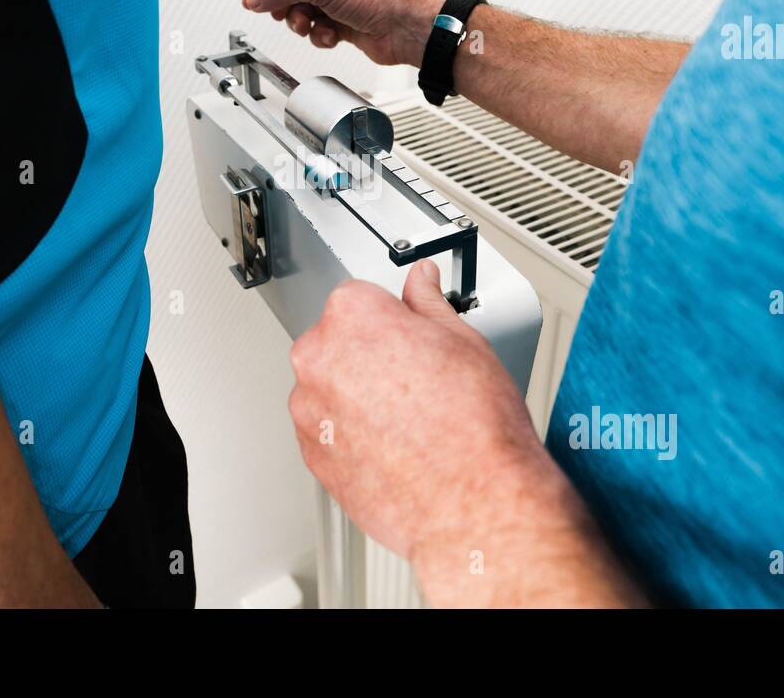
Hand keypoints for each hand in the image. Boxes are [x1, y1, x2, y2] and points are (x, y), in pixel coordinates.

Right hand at [242, 0, 445, 67]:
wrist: (410, 27)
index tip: (250, 0)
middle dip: (286, 7)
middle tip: (282, 16)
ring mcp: (344, 4)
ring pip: (307, 14)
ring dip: (304, 24)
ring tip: (310, 26)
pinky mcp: (349, 27)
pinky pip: (321, 32)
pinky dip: (321, 36)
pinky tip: (331, 37)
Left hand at [288, 259, 545, 562]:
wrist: (472, 502)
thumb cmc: (474, 427)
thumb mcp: (464, 341)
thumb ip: (428, 302)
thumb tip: (421, 282)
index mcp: (352, 315)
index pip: (360, 298)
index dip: (392, 319)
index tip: (411, 337)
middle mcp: (318, 358)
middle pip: (338, 342)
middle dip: (371, 356)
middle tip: (418, 380)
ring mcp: (309, 410)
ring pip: (330, 388)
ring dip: (358, 397)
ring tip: (410, 418)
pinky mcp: (311, 454)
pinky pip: (327, 431)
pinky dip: (352, 435)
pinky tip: (395, 444)